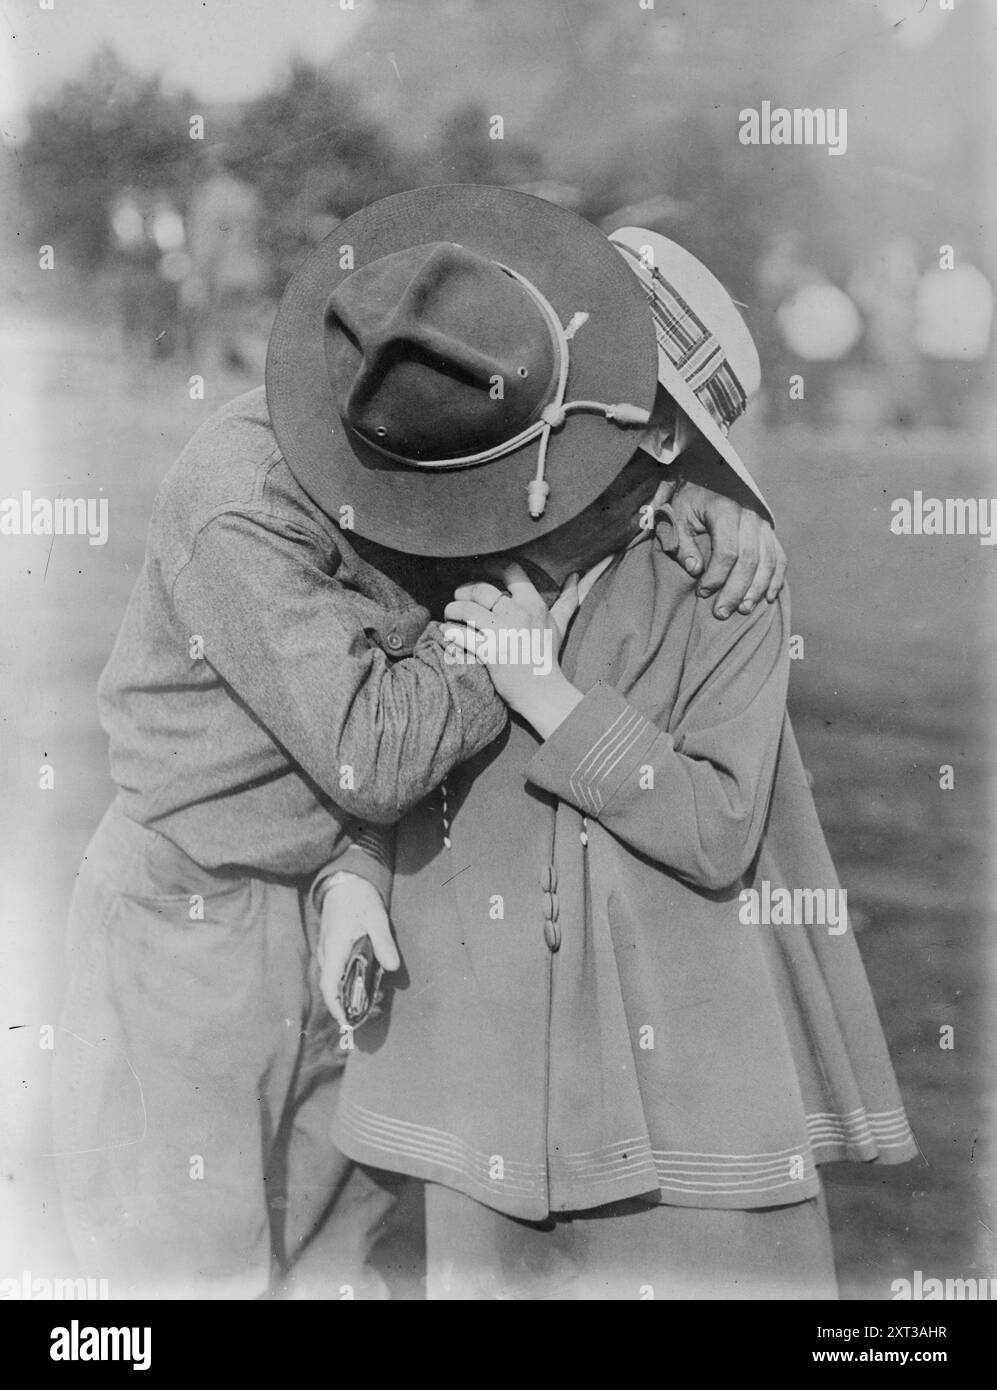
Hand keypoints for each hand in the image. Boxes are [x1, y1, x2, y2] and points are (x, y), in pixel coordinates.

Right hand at [317, 873, 399, 1030]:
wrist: (345, 883)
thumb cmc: (359, 899)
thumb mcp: (376, 918)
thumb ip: (383, 942)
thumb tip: (392, 967)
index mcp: (334, 949)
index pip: (329, 986)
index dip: (337, 1006)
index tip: (349, 1022)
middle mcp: (327, 955)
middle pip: (334, 990)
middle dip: (351, 1006)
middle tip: (377, 1011)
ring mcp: (329, 954)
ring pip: (337, 983)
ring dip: (353, 996)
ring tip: (379, 1001)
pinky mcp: (334, 952)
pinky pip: (340, 974)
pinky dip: (353, 984)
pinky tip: (371, 985)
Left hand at [443, 563, 583, 737]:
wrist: (543, 693)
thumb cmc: (548, 657)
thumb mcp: (559, 625)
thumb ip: (568, 599)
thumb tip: (576, 576)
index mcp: (534, 605)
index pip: (511, 572)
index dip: (492, 568)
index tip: (481, 571)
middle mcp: (518, 615)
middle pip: (481, 589)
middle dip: (464, 590)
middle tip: (459, 597)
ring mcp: (503, 634)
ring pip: (466, 609)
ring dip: (453, 609)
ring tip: (450, 613)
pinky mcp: (489, 653)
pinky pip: (461, 635)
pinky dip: (450, 631)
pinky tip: (447, 632)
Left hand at [664, 483, 787, 618]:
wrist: (709, 476)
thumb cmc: (690, 500)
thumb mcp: (678, 515)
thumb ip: (682, 542)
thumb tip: (695, 569)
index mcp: (726, 510)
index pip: (727, 551)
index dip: (716, 576)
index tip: (702, 592)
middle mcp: (751, 516)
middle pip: (749, 560)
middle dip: (736, 590)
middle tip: (721, 612)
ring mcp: (764, 524)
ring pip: (768, 562)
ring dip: (757, 589)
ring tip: (744, 610)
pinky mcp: (770, 532)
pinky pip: (779, 558)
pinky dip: (776, 579)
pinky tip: (768, 598)